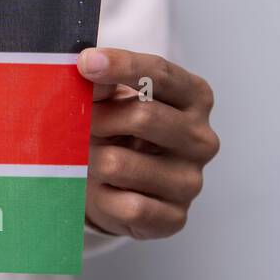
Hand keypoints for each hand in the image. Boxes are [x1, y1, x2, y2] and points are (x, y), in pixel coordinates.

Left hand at [78, 47, 218, 239]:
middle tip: (77, 124)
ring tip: (88, 160)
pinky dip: (103, 197)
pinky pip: (127, 205)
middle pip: (143, 116)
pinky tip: (103, 190)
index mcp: (195, 98)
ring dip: (91, 160)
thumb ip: (105, 84)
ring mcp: (191, 180)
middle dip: (98, 119)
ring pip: (120, 163)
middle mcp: (201, 139)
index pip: (160, 74)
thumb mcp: (115, 101)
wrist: (120, 189)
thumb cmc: (119, 133)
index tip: (86, 63)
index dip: (121, 66)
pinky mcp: (175, 217)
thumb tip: (88, 70)